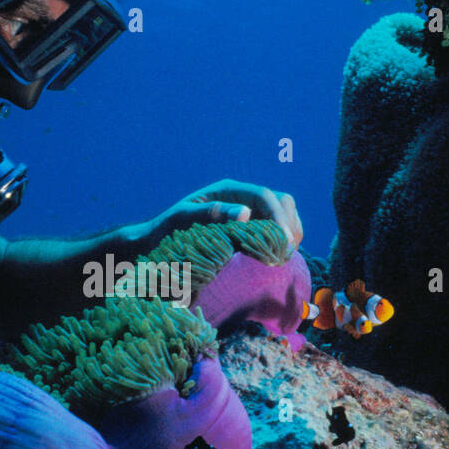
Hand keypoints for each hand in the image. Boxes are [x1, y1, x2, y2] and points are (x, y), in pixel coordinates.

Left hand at [151, 179, 302, 248]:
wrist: (158, 242)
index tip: (282, 241)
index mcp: (227, 191)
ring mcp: (250, 213)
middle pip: (280, 201)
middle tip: (286, 253)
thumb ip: (210, 214)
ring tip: (284, 257)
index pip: (263, 196)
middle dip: (288, 225)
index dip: (278, 216)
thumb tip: (245, 213)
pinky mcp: (252, 230)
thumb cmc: (167, 230)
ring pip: (284, 215)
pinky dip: (283, 242)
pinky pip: (278, 230)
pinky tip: (279, 257)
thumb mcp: (182, 220)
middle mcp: (242, 198)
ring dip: (290, 233)